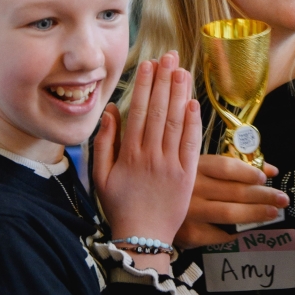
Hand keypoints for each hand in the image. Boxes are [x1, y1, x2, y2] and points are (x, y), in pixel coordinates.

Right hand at [93, 52, 201, 263]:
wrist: (142, 238)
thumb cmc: (120, 206)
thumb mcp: (101, 176)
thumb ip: (104, 143)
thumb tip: (110, 112)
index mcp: (129, 154)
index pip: (138, 111)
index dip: (144, 85)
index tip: (149, 64)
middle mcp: (150, 155)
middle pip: (159, 111)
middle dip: (164, 81)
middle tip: (169, 57)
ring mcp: (170, 165)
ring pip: (176, 122)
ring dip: (179, 94)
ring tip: (182, 70)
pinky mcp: (187, 176)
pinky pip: (191, 144)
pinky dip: (193, 123)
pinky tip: (193, 103)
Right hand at [174, 156, 288, 248]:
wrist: (152, 209)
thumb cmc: (186, 184)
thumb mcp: (205, 168)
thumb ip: (237, 168)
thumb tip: (270, 171)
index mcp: (195, 166)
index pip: (227, 167)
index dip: (249, 172)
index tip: (265, 178)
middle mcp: (192, 188)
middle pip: (234, 191)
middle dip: (263, 195)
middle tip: (282, 198)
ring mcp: (190, 212)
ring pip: (230, 214)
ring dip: (255, 214)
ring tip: (273, 213)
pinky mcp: (189, 233)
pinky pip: (219, 235)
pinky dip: (235, 233)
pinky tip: (245, 230)